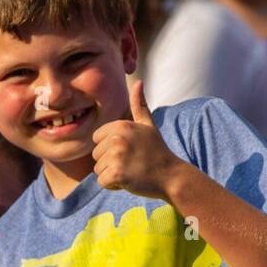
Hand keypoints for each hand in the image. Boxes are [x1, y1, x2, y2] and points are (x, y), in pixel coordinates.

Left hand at [91, 81, 182, 199]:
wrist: (171, 175)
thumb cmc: (157, 151)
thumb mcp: (148, 125)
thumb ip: (139, 105)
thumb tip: (138, 81)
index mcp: (121, 126)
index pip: (96, 139)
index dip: (109, 148)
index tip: (127, 150)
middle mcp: (118, 138)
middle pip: (96, 155)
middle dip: (110, 162)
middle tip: (131, 162)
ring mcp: (117, 156)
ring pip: (98, 169)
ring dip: (111, 174)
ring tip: (131, 171)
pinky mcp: (117, 174)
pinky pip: (102, 181)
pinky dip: (113, 185)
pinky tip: (128, 180)